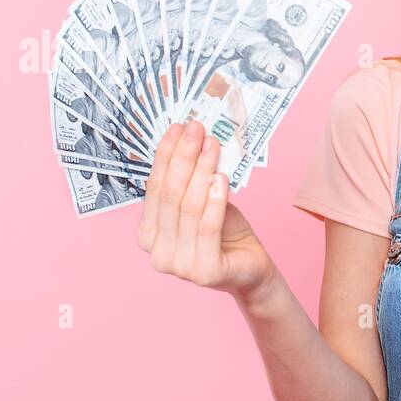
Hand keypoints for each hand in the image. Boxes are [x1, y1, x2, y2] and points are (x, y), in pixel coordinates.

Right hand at [137, 120, 277, 302]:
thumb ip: (191, 181)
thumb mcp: (204, 202)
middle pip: (170, 194)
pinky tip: (221, 179)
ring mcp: (179, 266)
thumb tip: (189, 138)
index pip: (154, 187)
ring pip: (188, 208)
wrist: (251, 267)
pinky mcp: (204, 273)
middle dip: (183, 156)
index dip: (165, 155)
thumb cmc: (225, 233)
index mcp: (149, 234)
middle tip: (197, 129)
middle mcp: (158, 252)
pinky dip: (215, 201)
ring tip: (213, 146)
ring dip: (201, 171)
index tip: (178, 128)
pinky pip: (208, 228)